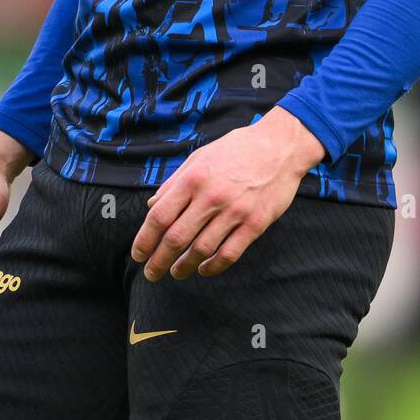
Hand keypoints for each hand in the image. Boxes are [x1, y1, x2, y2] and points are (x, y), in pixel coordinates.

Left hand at [130, 107, 324, 280]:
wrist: (281, 146)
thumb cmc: (237, 149)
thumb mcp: (200, 157)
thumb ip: (175, 182)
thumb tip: (152, 205)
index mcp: (194, 178)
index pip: (160, 216)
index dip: (144, 240)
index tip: (138, 254)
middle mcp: (212, 196)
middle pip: (177, 238)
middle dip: (159, 261)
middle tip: (151, 273)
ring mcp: (235, 212)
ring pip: (202, 250)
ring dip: (184, 266)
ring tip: (176, 272)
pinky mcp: (255, 224)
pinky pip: (230, 253)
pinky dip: (213, 267)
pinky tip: (204, 269)